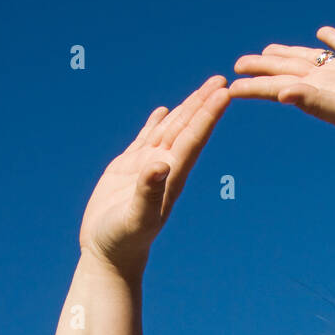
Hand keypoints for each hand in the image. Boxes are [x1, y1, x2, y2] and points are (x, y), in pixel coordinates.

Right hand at [79, 76, 230, 279]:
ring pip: (170, 130)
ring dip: (186, 109)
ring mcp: (147, 168)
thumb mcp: (135, 217)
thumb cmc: (123, 240)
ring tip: (203, 89)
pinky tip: (164, 111)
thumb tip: (160, 164)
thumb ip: (148, 191)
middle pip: (187, 129)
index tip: (224, 93)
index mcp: (170, 178)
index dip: (208, 115)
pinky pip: (147, 139)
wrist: (110, 254)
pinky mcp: (129, 169)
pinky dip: (156, 123)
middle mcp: (163, 169)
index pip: (192, 140)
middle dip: (203, 104)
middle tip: (222, 80)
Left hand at [229, 26, 334, 149]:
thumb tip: (279, 93)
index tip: (229, 85)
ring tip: (271, 51)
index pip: (276, 86)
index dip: (253, 84)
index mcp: (317, 94)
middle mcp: (329, 83)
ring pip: (311, 58)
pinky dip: (331, 39)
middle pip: (287, 70)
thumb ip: (312, 100)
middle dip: (263, 67)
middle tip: (239, 63)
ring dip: (289, 54)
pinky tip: (323, 33)